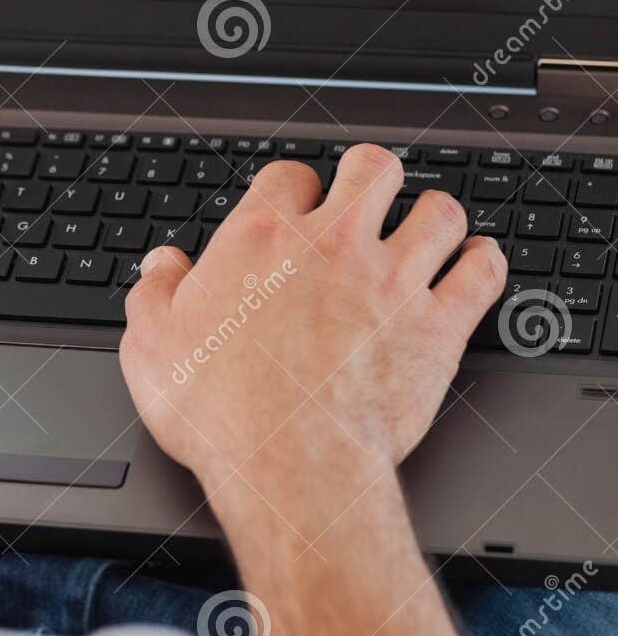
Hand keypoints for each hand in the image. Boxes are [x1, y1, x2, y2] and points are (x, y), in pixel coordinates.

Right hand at [119, 144, 505, 537]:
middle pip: (373, 168)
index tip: (296, 209)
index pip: (290, 176)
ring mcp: (393, 280)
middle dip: (372, 177)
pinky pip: (482, 272)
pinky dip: (484, 263)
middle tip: (367, 200)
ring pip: (438, 211)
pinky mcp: (438, 325)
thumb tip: (162, 267)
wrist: (290, 466)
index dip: (295, 188)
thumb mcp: (152, 349)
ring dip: (434, 216)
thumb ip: (154, 296)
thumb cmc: (222, 414)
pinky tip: (474, 266)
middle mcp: (333, 244)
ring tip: (426, 229)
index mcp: (262, 239)